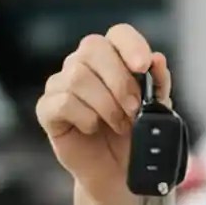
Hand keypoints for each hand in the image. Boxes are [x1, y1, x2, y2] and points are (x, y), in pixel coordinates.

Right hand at [35, 24, 170, 204]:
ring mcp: (61, 84)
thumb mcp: (156, 108)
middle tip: (134, 109)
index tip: (143, 66)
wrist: (120, 170)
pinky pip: (62, 102)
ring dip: (106, 105)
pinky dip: (85, 117)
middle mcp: (83, 64)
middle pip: (93, 49)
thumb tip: (157, 60)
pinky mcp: (47, 108)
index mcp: (112, 57)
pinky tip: (93, 128)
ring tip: (119, 124)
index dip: (131, 45)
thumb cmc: (136, 133)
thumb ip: (158, 83)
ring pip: (78, 76)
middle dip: (120, 81)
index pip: (118, 34)